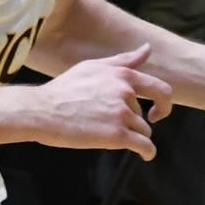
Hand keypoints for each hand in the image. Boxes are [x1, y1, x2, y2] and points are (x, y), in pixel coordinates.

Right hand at [34, 45, 173, 159]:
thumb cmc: (64, 89)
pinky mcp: (117, 135)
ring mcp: (122, 113)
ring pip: (142, 130)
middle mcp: (125, 92)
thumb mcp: (93, 67)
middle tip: (131, 130)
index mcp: (122, 75)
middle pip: (143, 114)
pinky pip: (144, 145)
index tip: (155, 113)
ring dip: (131, 136)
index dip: (163, 103)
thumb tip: (148, 48)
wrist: (41, 111)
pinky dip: (147, 152)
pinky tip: (145, 155)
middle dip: (137, 122)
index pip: (160, 89)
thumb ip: (124, 60)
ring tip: (106, 136)